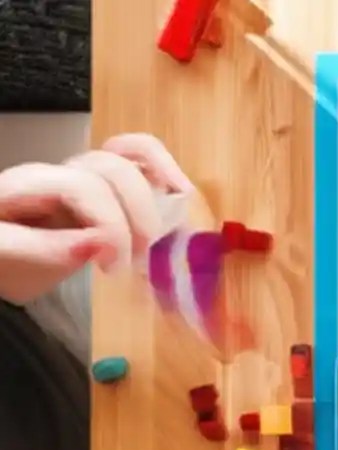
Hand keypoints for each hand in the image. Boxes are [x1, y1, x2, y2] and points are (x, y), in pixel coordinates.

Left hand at [0, 134, 192, 303]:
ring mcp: (88, 174)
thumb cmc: (1, 259)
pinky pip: (142, 158)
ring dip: (156, 195)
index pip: (86, 188)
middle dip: (136, 216)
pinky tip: (180, 193)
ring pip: (133, 155)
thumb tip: (97, 244)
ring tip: (157, 237)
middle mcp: (62, 171)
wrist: (4, 259)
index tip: (112, 267)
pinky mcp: (109, 186)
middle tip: (133, 261)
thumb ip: (41, 249)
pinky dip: (165, 171)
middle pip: (115, 169)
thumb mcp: (5, 257)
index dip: (110, 227)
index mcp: (30, 184)